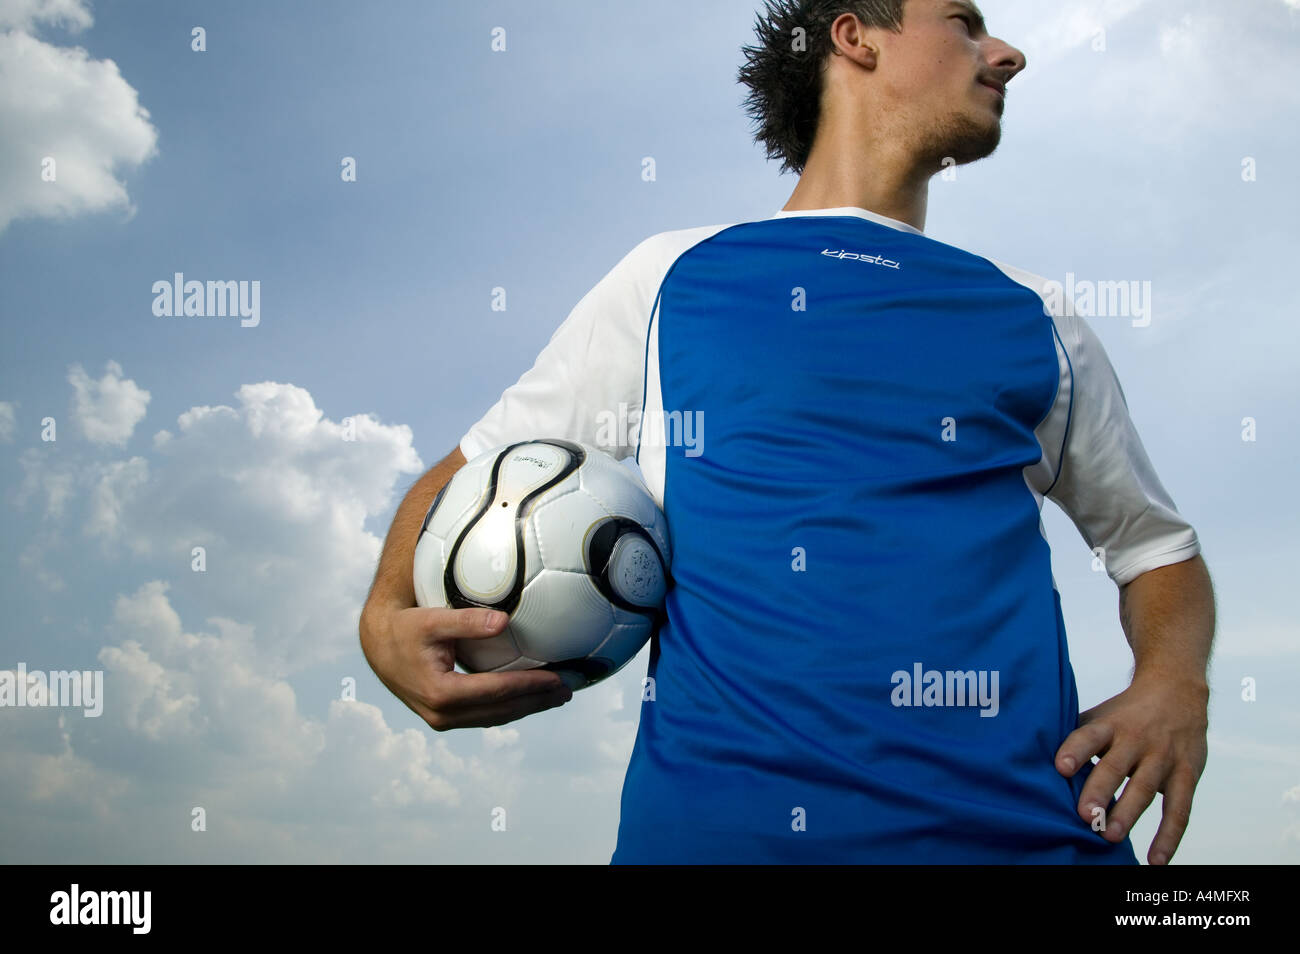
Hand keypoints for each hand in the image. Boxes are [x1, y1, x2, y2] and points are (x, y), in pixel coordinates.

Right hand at [360, 603, 571, 729]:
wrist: (378, 646)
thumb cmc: (405, 628)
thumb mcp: (432, 620)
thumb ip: (466, 621)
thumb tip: (503, 621)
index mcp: (440, 692)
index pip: (496, 691)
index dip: (529, 685)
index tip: (557, 678)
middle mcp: (442, 713)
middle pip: (501, 710)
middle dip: (537, 701)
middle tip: (568, 690)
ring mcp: (442, 719)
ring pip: (495, 718)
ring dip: (527, 708)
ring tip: (557, 696)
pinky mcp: (445, 717)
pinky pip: (484, 715)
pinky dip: (510, 708)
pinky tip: (529, 698)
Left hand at [1054, 671, 1208, 863]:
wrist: (1178, 692)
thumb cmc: (1125, 713)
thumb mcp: (1100, 716)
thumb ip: (1075, 739)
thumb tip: (1033, 764)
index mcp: (1109, 725)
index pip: (1089, 735)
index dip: (1075, 750)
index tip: (1060, 768)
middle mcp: (1136, 740)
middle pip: (1115, 766)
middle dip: (1099, 791)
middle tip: (1085, 815)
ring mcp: (1163, 758)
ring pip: (1145, 789)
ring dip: (1128, 814)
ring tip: (1109, 836)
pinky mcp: (1186, 775)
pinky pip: (1179, 809)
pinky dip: (1169, 836)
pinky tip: (1156, 860)